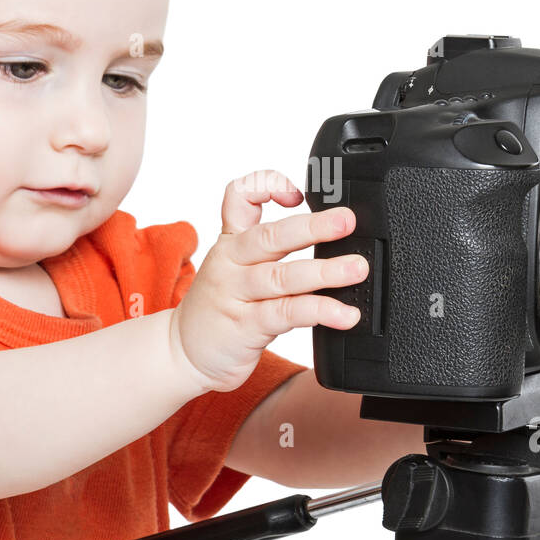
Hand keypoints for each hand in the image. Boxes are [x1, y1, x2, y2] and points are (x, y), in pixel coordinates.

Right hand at [170, 170, 367, 391]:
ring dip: (324, 271)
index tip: (299, 194)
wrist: (183, 354)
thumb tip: (327, 227)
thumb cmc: (219, 309)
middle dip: (313, 226)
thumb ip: (269, 246)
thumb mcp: (233, 266)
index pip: (240, 196)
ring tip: (356, 269)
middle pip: (270, 235)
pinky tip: (343, 314)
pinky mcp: (244, 327)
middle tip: (346, 221)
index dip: (267, 184)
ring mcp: (235, 295)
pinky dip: (319, 312)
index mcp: (230, 241)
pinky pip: (286, 314)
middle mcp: (230, 263)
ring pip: (283, 276)